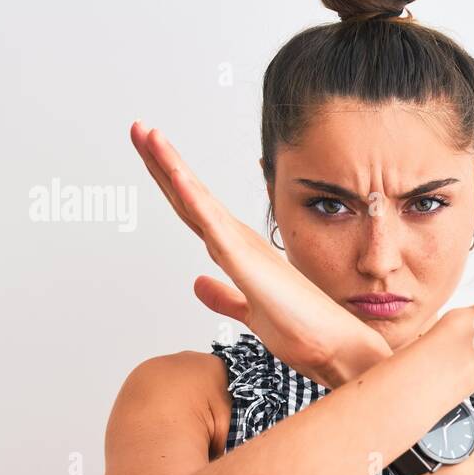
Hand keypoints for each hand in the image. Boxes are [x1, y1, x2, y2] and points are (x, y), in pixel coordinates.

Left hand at [129, 121, 391, 387]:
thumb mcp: (250, 313)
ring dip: (171, 166)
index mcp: (237, 252)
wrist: (335, 346)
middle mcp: (239, 241)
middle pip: (189, 196)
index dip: (169, 183)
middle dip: (162, 161)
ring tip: (147, 133)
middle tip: (139, 128)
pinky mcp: (247, 261)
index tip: (149, 154)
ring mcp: (243, 247)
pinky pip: (212, 224)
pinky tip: (174, 175)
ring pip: (196, 200)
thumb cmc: (303, 331)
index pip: (193, 212)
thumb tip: (197, 284)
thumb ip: (224, 296)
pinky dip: (192, 197)